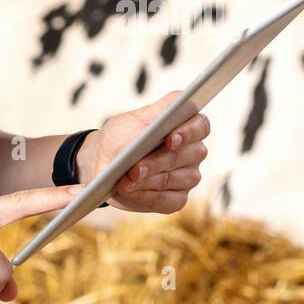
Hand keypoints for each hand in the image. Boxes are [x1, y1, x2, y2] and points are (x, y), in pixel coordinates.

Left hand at [75, 89, 210, 213]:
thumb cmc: (120, 136)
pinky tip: (131, 192)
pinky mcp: (177, 199)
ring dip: (148, 181)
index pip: (201, 126)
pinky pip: (168, 200)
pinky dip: (147, 196)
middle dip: (158, 162)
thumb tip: (180, 102)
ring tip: (126, 181)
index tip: (171, 138)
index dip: (189, 132)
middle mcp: (193, 152)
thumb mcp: (134, 118)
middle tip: (135, 168)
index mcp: (187, 127)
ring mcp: (187, 177)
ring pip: (176, 180)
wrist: (102, 163)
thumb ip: (158, 110)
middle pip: (187, 156)